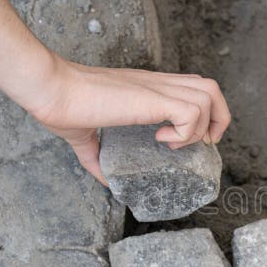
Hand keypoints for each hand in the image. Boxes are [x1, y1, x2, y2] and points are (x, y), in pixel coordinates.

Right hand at [26, 54, 230, 184]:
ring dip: (199, 127)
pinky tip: (160, 141)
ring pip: (209, 96)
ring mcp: (157, 88)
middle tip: (197, 144)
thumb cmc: (62, 106)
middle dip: (217, 120)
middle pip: (212, 88)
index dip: (203, 114)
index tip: (186, 140)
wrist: (50, 88)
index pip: (195, 88)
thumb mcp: (84, 136)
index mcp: (148, 89)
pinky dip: (185, 132)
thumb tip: (106, 182)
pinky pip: (191, 111)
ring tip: (172, 144)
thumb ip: (96, 157)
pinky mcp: (152, 98)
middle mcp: (158, 84)